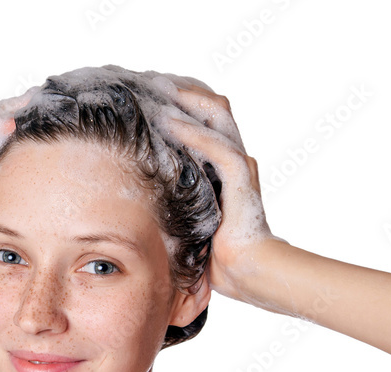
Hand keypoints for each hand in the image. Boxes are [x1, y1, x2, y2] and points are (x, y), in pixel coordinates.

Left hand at [161, 81, 282, 301]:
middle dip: (182, 91)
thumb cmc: (219, 254)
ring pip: (216, 115)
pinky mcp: (240, 177)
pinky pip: (215, 145)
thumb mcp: (191, 218)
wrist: (248, 270)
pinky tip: (169, 123)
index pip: (207, 118)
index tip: (152, 95)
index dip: (182, 102)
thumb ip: (177, 198)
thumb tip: (143, 193)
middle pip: (213, 107)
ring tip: (158, 89)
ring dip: (186, 100)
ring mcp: (240, 165)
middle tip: (150, 82)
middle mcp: (236, 158)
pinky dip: (192, 131)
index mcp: (226, 165)